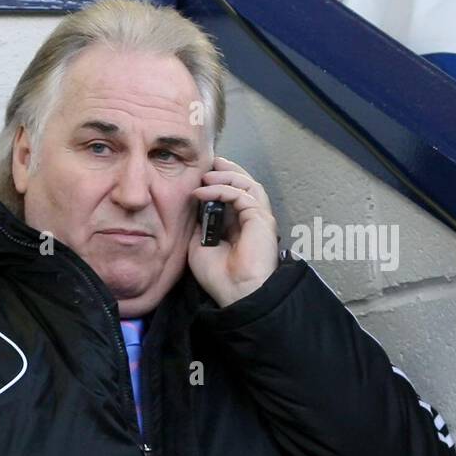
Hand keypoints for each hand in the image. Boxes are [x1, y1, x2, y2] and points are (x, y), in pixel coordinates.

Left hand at [188, 155, 279, 308]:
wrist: (234, 293)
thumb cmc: (218, 276)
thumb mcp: (199, 245)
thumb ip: (199, 225)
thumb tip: (194, 206)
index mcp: (239, 226)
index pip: (232, 195)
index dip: (218, 182)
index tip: (200, 177)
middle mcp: (251, 219)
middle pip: (244, 185)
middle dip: (227, 170)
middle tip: (209, 162)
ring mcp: (259, 218)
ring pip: (247, 185)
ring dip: (225, 176)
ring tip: (205, 175)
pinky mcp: (261, 219)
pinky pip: (241, 195)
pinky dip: (221, 190)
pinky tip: (203, 192)